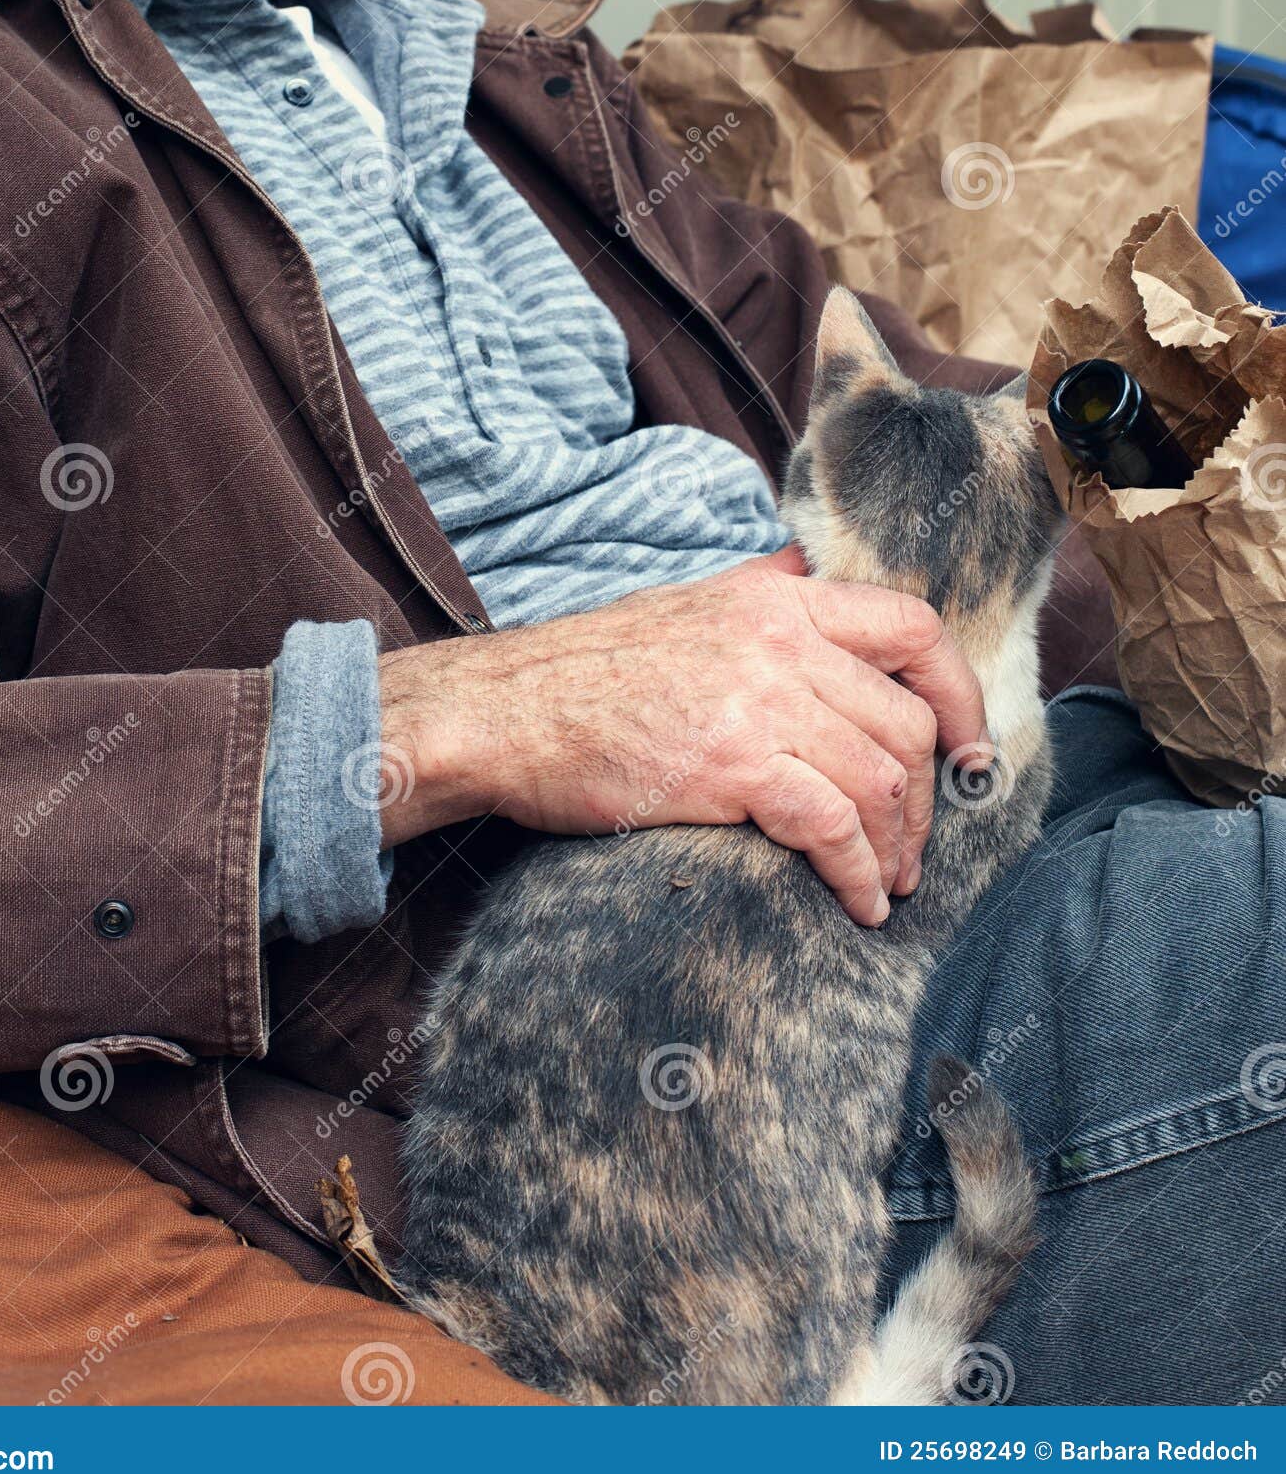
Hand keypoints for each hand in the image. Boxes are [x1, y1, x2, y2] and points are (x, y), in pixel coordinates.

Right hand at [376, 550, 990, 926]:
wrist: (504, 710)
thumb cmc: (586, 670)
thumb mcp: (687, 603)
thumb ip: (760, 594)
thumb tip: (809, 570)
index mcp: (775, 599)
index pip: (912, 629)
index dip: (960, 695)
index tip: (969, 751)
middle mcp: (779, 640)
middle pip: (906, 720)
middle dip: (930, 797)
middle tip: (915, 845)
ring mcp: (756, 701)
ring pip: (881, 777)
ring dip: (899, 846)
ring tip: (886, 883)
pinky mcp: (728, 765)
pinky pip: (830, 824)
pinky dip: (857, 873)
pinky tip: (856, 902)